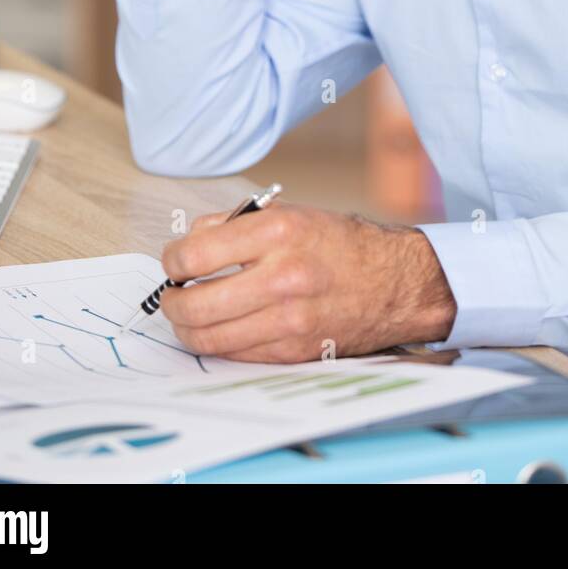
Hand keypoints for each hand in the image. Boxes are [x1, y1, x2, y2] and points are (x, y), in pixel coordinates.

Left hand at [158, 204, 456, 361]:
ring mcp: (287, 319)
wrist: (395, 282)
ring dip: (188, 328)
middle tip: (173, 295)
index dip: (172, 260)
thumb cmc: (340, 245)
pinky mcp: (292, 350)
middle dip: (172, 302)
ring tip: (189, 315)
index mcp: (278, 232)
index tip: (174, 261)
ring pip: (210, 337)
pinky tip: (219, 329)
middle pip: (195, 304)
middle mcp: (281, 276)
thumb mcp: (290, 214)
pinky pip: (236, 354)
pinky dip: (218, 343)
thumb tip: (188, 244)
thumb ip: (235, 225)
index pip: (195, 254)